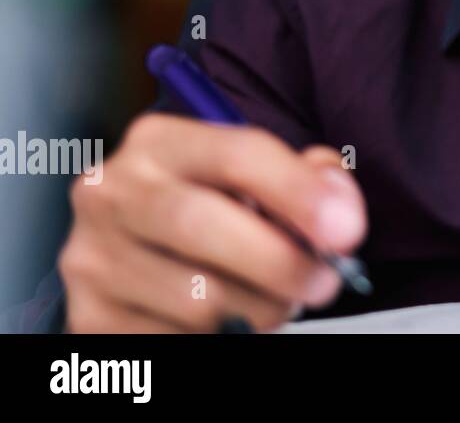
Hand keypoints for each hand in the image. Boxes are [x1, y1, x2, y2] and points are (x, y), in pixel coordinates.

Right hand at [60, 113, 366, 331]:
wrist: (142, 251)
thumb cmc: (215, 207)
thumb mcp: (256, 175)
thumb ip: (307, 176)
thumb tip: (337, 207)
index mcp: (160, 142)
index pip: (237, 154)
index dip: (299, 193)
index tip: (346, 230)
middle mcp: (112, 191)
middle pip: (202, 224)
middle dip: (280, 260)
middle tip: (326, 281)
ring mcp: (93, 256)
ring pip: (195, 297)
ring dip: (260, 307)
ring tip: (280, 299)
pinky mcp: (91, 316)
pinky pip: (176, 338)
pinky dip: (222, 335)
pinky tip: (233, 318)